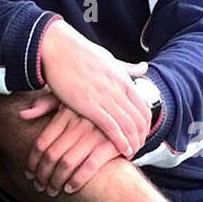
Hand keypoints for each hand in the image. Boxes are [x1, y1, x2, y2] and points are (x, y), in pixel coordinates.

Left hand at [19, 93, 122, 194]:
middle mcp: (79, 122)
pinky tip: (70, 188)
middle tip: (39, 186)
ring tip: (53, 190)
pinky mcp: (112, 143)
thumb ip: (45, 105)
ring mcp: (96, 133)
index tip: (28, 174)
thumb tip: (22, 114)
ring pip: (67, 163)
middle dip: (42, 176)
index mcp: (66, 113)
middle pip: (51, 156)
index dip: (32, 163)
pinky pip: (90, 166)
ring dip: (56, 182)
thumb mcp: (69, 97)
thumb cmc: (94, 104)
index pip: (41, 143)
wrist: (130, 102)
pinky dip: (77, 180)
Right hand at [39, 20, 150, 157]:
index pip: (144, 106)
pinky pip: (112, 128)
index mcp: (123, 79)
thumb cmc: (80, 53)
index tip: (141, 134)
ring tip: (132, 153)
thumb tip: (145, 67)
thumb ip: (127, 68)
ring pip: (129, 126)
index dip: (146, 124)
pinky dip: (120, 141)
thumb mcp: (110, 59)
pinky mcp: (90, 106)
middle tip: (138, 148)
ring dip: (134, 143)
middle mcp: (118, 89)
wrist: (56, 48)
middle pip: (140, 119)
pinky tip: (123, 151)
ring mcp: (105, 98)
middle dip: (141, 137)